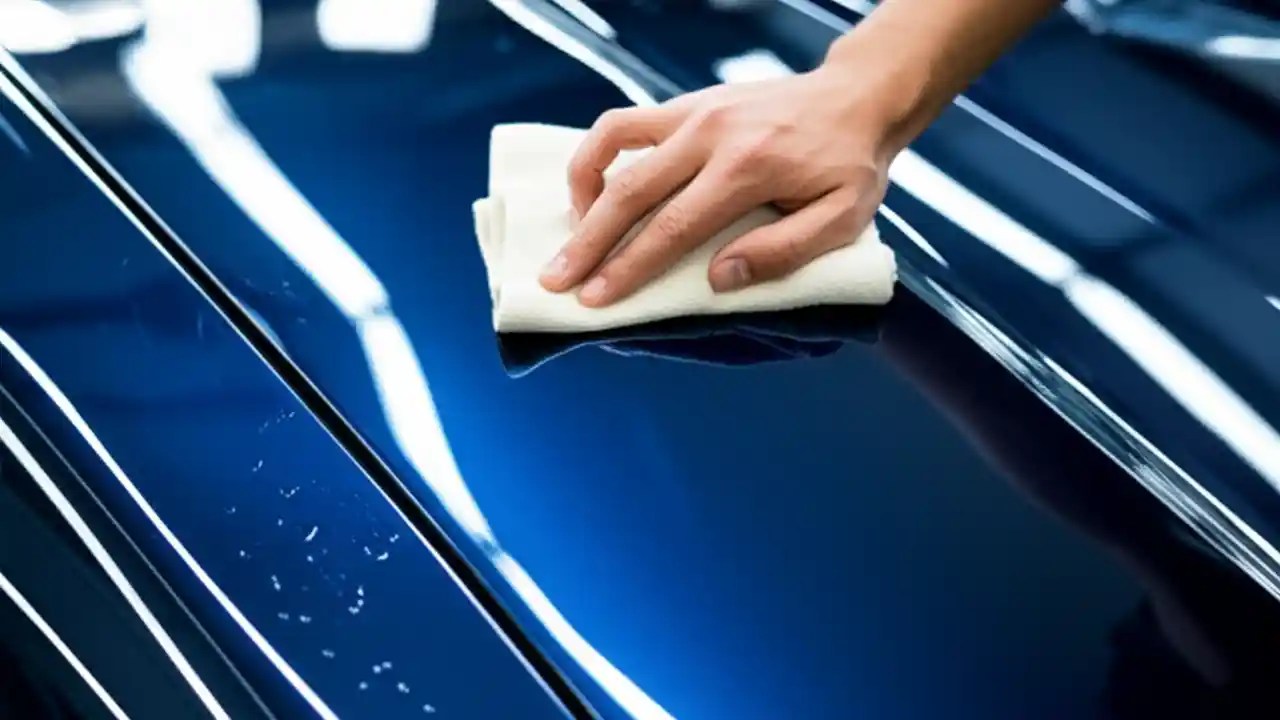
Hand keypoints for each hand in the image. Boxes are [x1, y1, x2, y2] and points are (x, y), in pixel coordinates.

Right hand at [539, 61, 906, 306]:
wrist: (858, 97)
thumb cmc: (851, 166)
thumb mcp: (842, 218)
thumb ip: (782, 252)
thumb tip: (717, 281)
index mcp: (747, 168)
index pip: (674, 226)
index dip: (630, 266)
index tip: (595, 299)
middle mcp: (711, 135)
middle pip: (632, 191)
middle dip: (589, 241)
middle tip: (554, 280)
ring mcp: (694, 113)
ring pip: (615, 146)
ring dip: (582, 192)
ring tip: (572, 234)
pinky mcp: (687, 104)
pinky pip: (626, 124)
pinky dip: (598, 156)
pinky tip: (595, 190)